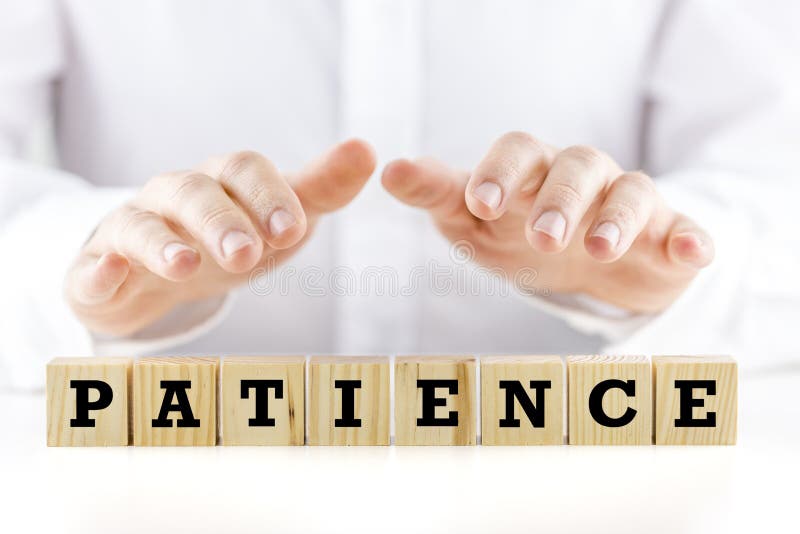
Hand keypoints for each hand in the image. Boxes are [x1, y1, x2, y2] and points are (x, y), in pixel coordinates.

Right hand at [66, 139, 375, 334]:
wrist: (162, 274)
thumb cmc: (231, 239)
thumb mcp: (278, 219)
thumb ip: (319, 190)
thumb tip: (367, 150)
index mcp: (223, 181)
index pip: (245, 170)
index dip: (269, 196)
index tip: (293, 230)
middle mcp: (175, 196)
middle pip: (194, 193)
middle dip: (221, 221)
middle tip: (247, 254)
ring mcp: (133, 229)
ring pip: (142, 225)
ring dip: (163, 242)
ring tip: (186, 265)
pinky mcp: (100, 268)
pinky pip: (92, 267)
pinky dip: (98, 270)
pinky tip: (109, 273)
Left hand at [382, 132, 712, 312]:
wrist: (583, 269)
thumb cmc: (518, 234)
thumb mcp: (472, 220)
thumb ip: (436, 193)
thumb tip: (389, 169)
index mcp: (533, 169)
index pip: (519, 149)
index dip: (500, 172)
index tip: (480, 204)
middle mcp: (583, 176)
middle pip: (578, 166)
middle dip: (560, 200)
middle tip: (542, 238)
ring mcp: (628, 203)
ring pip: (631, 191)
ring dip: (616, 217)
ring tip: (597, 250)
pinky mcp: (668, 234)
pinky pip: (685, 229)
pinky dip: (691, 238)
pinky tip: (691, 251)